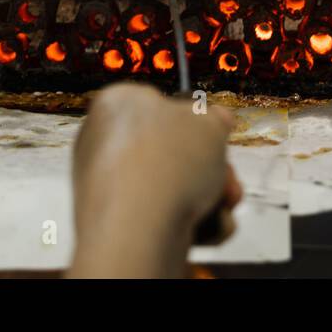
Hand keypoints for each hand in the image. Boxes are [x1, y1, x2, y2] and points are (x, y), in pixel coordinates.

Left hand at [67, 83, 241, 277]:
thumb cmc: (168, 162)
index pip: (159, 102)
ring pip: (173, 186)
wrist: (137, 228)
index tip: (217, 130)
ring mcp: (108, 185)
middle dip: (210, 166)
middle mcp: (104, 142)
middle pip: (172, 150)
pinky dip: (193, 223)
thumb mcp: (208, 122)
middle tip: (227, 177)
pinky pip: (164, 216)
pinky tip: (207, 227)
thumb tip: (216, 119)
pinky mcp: (118, 224)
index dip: (194, 118)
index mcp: (116, 103)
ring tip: (223, 203)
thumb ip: (214, 118)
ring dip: (209, 196)